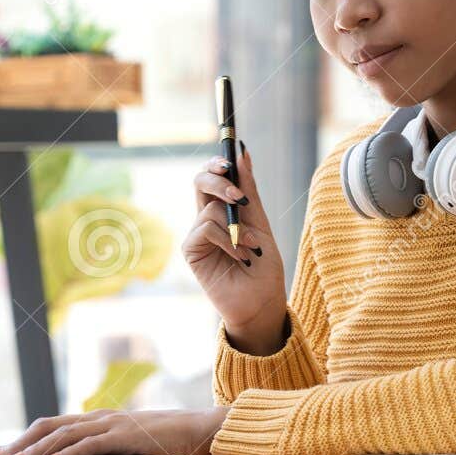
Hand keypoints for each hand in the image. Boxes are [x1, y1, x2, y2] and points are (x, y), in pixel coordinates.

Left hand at [0, 407, 231, 454]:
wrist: (199, 430)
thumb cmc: (161, 443)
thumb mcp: (121, 447)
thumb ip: (96, 452)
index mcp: (93, 421)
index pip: (47, 426)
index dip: (19, 440)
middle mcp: (97, 418)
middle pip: (47, 427)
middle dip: (17, 445)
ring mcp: (111, 425)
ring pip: (64, 435)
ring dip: (36, 451)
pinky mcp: (126, 436)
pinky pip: (92, 444)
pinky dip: (69, 453)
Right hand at [183, 141, 286, 343]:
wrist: (262, 302)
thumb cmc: (264, 266)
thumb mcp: (260, 222)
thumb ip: (249, 190)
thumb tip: (243, 152)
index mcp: (223, 209)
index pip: (212, 176)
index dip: (217, 163)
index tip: (230, 160)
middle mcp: (206, 218)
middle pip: (199, 182)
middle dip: (220, 182)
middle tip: (240, 196)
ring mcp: (197, 234)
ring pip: (209, 208)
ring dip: (237, 226)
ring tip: (252, 247)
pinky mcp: (191, 251)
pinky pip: (206, 229)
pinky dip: (228, 240)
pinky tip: (241, 257)